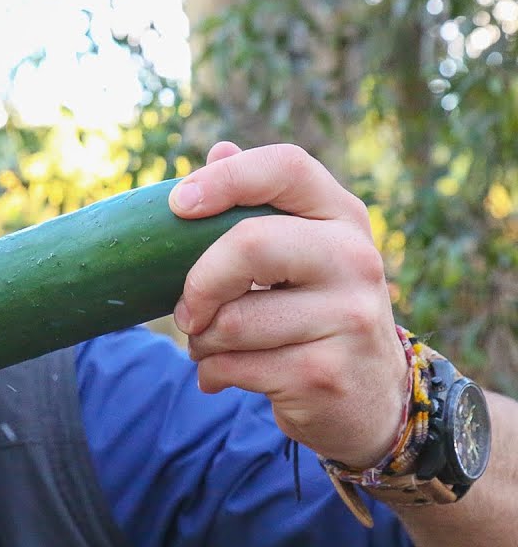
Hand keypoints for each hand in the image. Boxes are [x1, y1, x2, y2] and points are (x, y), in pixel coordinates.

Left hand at [169, 142, 408, 467]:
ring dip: (201, 341)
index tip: (177, 206)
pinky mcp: (324, 373)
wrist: (367, 396)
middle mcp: (355, 259)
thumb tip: (218, 149)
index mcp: (341, 216)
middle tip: (187, 311)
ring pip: (231, 321)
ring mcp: (348, 318)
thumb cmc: (312, 311)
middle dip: (198, 283)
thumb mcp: (299, 252)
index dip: (224, 179)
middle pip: (249, 245)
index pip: (285, 167)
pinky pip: (233, 367)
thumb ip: (258, 204)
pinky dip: (212, 374)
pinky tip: (226, 375)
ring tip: (213, 346)